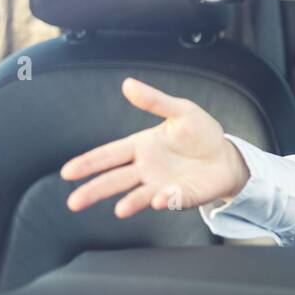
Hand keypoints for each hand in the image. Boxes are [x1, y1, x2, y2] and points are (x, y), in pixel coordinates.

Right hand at [60, 77, 249, 217]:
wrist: (227, 155)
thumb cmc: (200, 133)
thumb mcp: (181, 111)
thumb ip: (155, 101)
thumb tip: (128, 84)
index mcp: (141, 147)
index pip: (109, 155)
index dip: (89, 163)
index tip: (68, 172)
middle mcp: (146, 169)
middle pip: (115, 180)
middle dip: (95, 190)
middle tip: (74, 202)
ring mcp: (162, 185)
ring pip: (139, 195)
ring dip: (130, 202)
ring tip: (120, 209)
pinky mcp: (182, 196)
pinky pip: (171, 200)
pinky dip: (165, 200)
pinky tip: (160, 199)